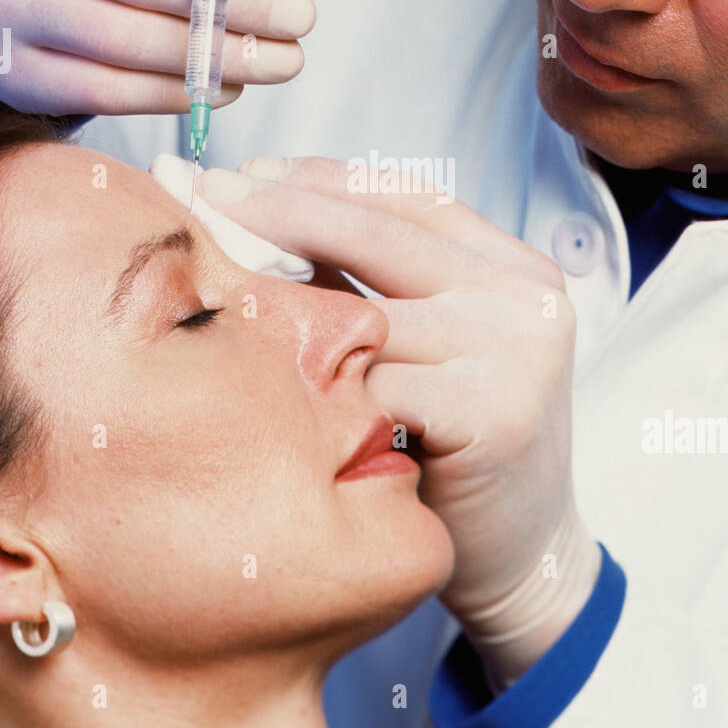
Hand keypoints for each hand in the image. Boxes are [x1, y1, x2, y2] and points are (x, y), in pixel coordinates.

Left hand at [198, 155, 601, 688]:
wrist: (526, 555)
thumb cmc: (458, 446)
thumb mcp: (428, 344)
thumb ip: (367, 286)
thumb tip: (252, 209)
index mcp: (515, 267)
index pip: (405, 195)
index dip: (317, 178)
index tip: (242, 172)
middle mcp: (526, 296)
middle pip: (377, 233)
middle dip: (276, 210)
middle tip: (201, 193)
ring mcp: (518, 351)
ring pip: (366, 315)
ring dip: (292, 318)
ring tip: (218, 297)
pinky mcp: (494, 412)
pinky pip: (377, 387)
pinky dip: (332, 398)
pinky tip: (292, 403)